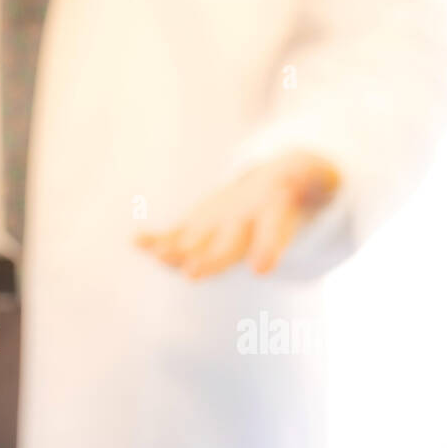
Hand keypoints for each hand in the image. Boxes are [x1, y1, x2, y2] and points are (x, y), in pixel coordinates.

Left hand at [134, 149, 339, 279]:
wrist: (272, 196)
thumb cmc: (295, 182)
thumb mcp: (308, 174)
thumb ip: (308, 175)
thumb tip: (308, 174)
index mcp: (276, 218)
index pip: (274, 232)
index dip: (268, 248)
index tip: (262, 269)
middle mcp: (245, 233)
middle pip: (229, 249)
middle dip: (211, 260)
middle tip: (192, 273)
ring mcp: (219, 236)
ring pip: (198, 249)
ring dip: (176, 253)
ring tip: (158, 254)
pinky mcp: (197, 231)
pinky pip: (174, 238)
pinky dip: (154, 242)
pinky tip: (138, 241)